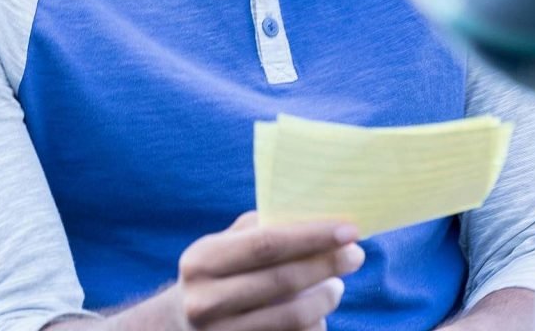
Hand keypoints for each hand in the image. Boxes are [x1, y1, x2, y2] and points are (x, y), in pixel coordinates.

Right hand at [171, 212, 364, 330]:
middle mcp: (205, 302)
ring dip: (325, 299)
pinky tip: (317, 313)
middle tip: (355, 255)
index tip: (349, 230)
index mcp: (201, 261)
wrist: (179, 326)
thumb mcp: (222, 247)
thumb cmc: (216, 275)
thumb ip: (259, 229)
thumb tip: (318, 215)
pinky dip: (314, 324)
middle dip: (327, 266)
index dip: (311, 237)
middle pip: (282, 281)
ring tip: (336, 285)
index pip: (266, 244)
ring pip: (293, 318)